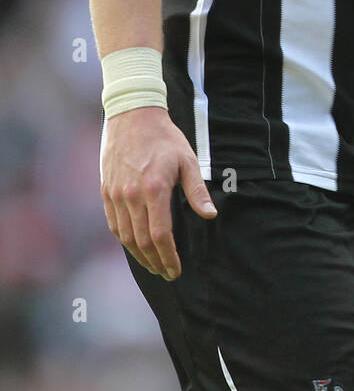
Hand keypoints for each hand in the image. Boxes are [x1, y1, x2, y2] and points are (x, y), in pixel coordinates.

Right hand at [101, 107, 216, 279]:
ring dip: (139, 256)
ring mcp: (115, 194)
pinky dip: (124, 240)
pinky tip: (135, 247)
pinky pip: (114, 224)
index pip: (160, 235)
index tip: (175, 270)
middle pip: (141, 241)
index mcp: (154, 189)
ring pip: (125, 236)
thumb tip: (210, 215)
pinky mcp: (106, 191)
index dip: (168, 256)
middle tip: (167, 274)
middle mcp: (131, 196)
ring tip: (153, 266)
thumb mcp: (188, 160)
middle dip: (155, 262)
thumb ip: (197, 191)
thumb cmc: (165, 138)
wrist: (133, 116)